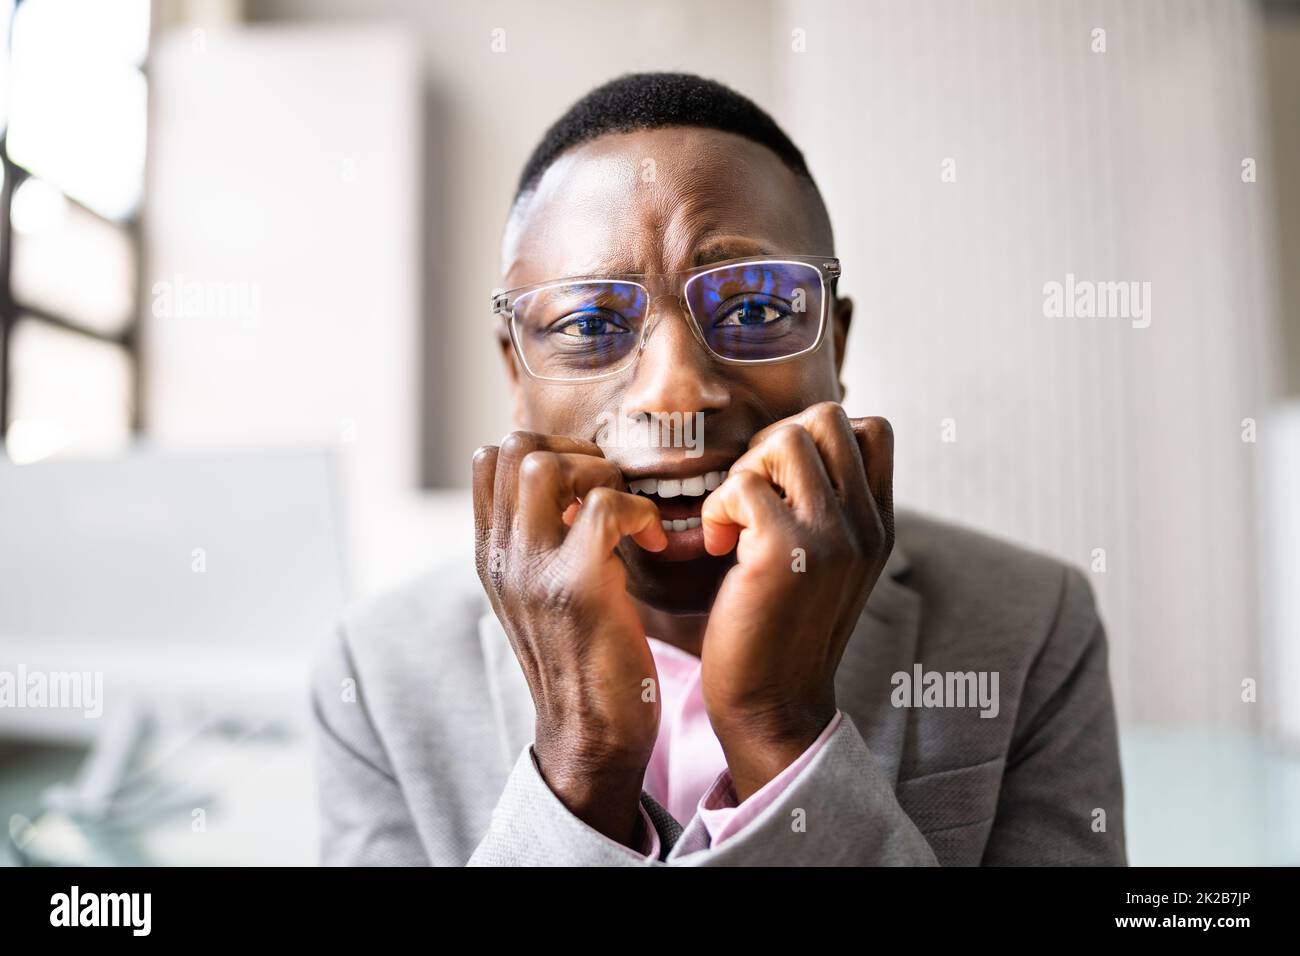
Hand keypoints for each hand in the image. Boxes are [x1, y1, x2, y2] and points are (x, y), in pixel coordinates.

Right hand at [472, 432, 667, 845]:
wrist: (590, 737)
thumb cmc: (582, 662)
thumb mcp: (539, 596)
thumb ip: (538, 544)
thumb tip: (568, 490)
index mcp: (490, 555)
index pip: (488, 459)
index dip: (546, 449)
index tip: (586, 483)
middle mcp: (500, 556)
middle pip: (513, 447)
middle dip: (575, 451)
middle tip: (611, 491)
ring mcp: (531, 570)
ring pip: (545, 465)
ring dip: (601, 475)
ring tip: (627, 514)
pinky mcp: (576, 588)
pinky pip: (605, 507)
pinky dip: (640, 512)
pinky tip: (655, 544)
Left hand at [699, 402, 894, 799]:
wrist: (772, 705)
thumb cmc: (781, 628)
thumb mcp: (826, 563)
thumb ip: (827, 508)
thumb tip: (790, 442)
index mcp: (878, 524)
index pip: (870, 430)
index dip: (814, 438)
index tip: (780, 485)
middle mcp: (866, 525)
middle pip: (827, 418)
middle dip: (775, 443)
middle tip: (752, 496)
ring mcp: (832, 537)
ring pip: (786, 439)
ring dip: (746, 471)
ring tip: (735, 521)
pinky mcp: (785, 552)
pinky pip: (742, 485)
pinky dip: (717, 508)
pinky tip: (717, 546)